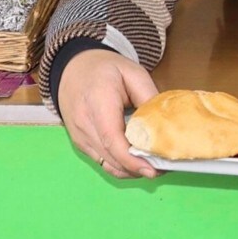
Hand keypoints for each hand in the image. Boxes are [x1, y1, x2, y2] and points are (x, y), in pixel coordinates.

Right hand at [57, 49, 159, 178]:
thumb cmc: (105, 69)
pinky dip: (120, 166)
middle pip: (111, 156)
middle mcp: (84, 122)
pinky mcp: (80, 143)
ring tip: (153, 165)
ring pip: (107, 164)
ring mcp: (79, 135)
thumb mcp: (133, 72)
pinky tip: (136, 161)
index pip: (112, 138)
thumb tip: (164, 124)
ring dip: (130, 170)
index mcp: (98, 101)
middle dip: (138, 168)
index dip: (132, 159)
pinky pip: (101, 161)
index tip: (153, 169)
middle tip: (163, 167)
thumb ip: (148, 96)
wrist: (73, 68)